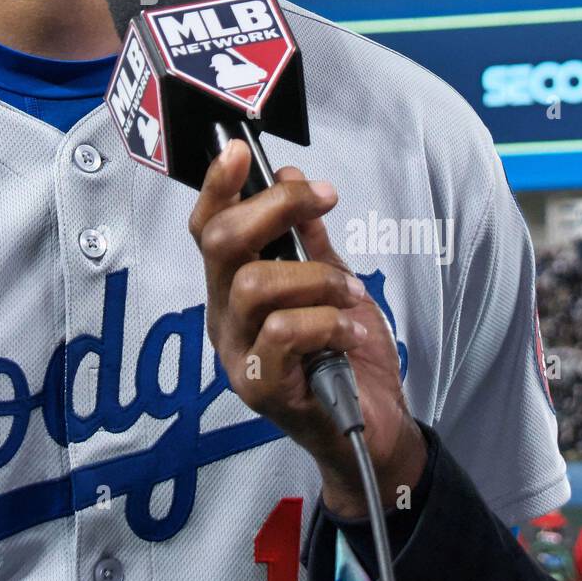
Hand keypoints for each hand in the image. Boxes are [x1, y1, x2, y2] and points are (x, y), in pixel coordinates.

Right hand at [188, 140, 426, 516]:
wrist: (374, 429)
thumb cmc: (345, 356)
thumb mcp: (330, 284)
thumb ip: (307, 238)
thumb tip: (288, 176)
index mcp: (233, 289)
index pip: (207, 228)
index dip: (218, 186)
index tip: (242, 151)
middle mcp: (225, 318)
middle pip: (222, 244)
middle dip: (276, 209)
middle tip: (325, 199)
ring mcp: (238, 355)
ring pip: (255, 285)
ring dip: (315, 277)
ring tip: (349, 292)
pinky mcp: (261, 389)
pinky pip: (283, 334)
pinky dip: (326, 321)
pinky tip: (349, 331)